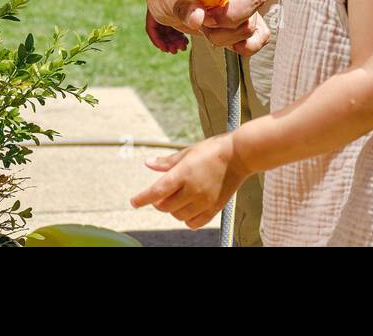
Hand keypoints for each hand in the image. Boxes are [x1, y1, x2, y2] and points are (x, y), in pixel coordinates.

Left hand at [130, 134, 250, 229]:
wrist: (240, 155)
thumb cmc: (213, 150)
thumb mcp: (188, 152)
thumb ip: (167, 162)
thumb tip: (148, 164)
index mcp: (184, 173)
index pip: (156, 191)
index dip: (142, 198)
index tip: (133, 202)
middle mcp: (193, 189)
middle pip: (165, 206)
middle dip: (158, 203)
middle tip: (159, 196)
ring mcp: (204, 201)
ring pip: (178, 216)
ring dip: (172, 210)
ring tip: (176, 199)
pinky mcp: (214, 208)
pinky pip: (194, 223)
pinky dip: (187, 219)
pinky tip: (187, 209)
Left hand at [142, 0, 267, 55]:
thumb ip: (181, 5)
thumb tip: (198, 18)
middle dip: (229, 16)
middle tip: (205, 19)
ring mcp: (245, 2)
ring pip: (252, 23)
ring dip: (225, 34)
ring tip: (204, 27)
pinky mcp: (246, 21)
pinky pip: (260, 36)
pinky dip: (244, 45)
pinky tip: (224, 41)